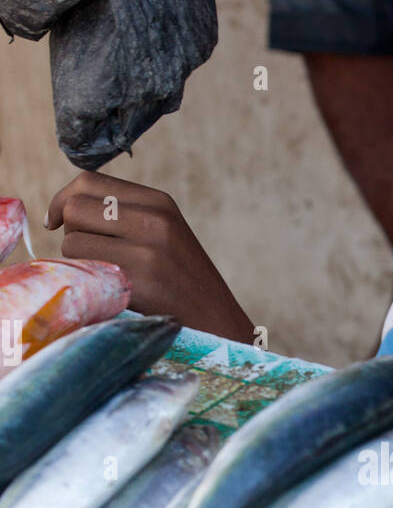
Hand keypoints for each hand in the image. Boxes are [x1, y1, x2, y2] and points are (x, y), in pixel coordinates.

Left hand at [45, 171, 255, 343]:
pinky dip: (89, 283)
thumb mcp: (164, 235)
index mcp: (159, 202)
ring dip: (78, 262)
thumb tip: (64, 207)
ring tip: (108, 278)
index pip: (88, 181)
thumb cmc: (183, 285)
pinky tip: (114, 294)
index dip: (63, 200)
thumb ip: (123, 214)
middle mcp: (154, 218)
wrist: (220, 326)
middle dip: (70, 232)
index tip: (57, 222)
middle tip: (90, 256)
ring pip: (73, 241)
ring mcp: (148, 250)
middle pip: (75, 207)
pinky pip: (85, 272)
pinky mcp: (140, 281)